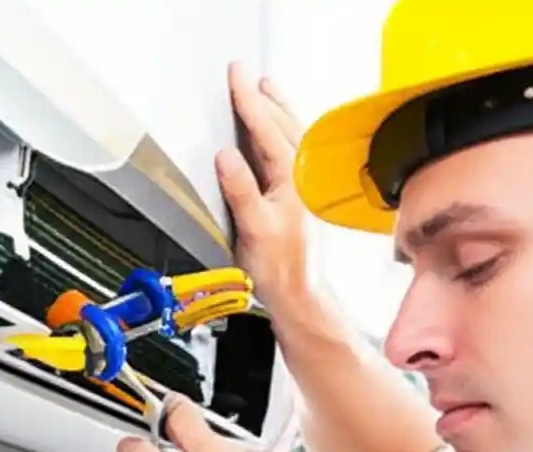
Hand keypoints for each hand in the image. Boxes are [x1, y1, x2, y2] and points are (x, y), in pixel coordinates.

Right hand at [220, 61, 308, 313]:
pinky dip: (286, 131)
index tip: (237, 79)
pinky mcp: (303, 195)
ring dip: (279, 111)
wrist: (300, 295)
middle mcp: (304, 178)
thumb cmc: (280, 268)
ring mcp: (305, 185)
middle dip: (265, 98)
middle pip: (285, 126)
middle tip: (247, 76)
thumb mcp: (254, 228)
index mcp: (293, 180)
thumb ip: (241, 189)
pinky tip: (281, 130)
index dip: (249, 103)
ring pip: (294, 135)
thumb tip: (226, 155)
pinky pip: (295, 150)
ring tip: (267, 90)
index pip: (268, 131)